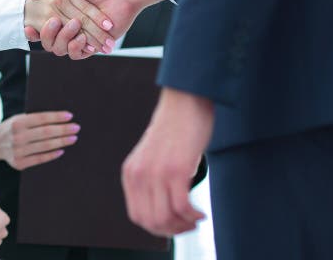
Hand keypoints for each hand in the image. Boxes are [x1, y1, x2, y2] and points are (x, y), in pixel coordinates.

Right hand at [0, 111, 79, 169]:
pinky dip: (52, 155)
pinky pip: (40, 159)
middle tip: (76, 128)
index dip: (57, 117)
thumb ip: (35, 119)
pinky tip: (61, 150)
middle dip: (63, 130)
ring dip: (61, 142)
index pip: (42, 118)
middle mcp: (17, 137)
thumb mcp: (19, 118)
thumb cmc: (13, 127)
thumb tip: (60, 119)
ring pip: (45, 146)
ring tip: (73, 138)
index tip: (70, 116)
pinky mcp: (19, 163)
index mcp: (18, 122)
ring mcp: (18, 151)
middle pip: (46, 133)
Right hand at [23, 0, 114, 55]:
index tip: (29, 27)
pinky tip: (82, 38)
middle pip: (51, 39)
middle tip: (55, 22)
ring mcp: (82, 35)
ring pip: (62, 48)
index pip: (44, 24)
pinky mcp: (93, 44)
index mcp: (63, 11)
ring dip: (65, 40)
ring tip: (75, 26)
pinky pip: (79, 54)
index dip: (35, 28)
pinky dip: (78, 48)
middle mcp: (71, 24)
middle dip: (49, 34)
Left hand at [121, 88, 213, 235]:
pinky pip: (182, 207)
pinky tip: (201, 213)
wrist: (184, 101)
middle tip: (189, 226)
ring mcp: (156, 172)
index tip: (175, 225)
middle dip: (173, 230)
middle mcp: (139, 174)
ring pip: (166, 218)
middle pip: (152, 222)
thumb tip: (163, 211)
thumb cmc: (174, 129)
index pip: (137, 216)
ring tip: (196, 219)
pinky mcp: (176, 169)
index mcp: (130, 173)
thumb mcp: (152, 157)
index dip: (157, 228)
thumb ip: (150, 180)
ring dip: (184, 226)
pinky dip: (193, 216)